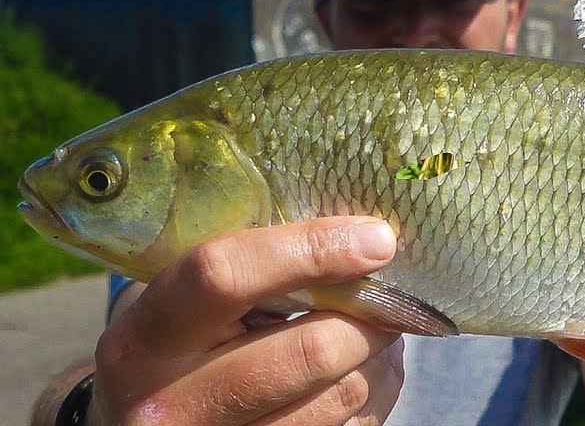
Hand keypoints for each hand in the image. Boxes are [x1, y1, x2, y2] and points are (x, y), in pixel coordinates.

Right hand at [87, 217, 405, 425]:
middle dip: (368, 314)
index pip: (223, 277)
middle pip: (311, 350)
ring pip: (344, 393)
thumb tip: (358, 236)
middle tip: (383, 293)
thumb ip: (246, 265)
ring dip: (379, 353)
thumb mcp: (180, 300)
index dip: (312, 249)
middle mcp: (170, 408)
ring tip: (373, 329)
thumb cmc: (177, 344)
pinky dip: (377, 391)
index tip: (375, 239)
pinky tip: (362, 370)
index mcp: (142, 342)